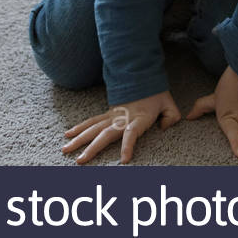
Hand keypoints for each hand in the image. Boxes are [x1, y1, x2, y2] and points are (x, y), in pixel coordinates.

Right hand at [62, 91, 180, 163]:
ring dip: (79, 139)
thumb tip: (163, 128)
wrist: (146, 77)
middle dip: (92, 147)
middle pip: (106, 133)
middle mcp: (123, 118)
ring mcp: (113, 115)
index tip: (124, 160)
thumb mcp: (170, 106)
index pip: (132, 133)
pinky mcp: (108, 114)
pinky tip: (68, 135)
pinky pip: (92, 121)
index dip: (128, 146)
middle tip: (80, 160)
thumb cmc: (158, 96)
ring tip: (66, 149)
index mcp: (139, 118)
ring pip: (94, 128)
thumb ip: (171, 118)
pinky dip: (79, 127)